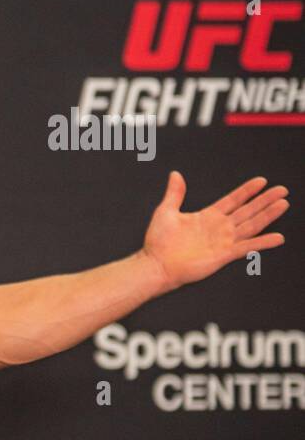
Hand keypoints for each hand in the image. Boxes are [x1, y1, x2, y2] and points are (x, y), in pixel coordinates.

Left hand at [142, 172, 288, 293]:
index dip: (247, 191)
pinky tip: (278, 237)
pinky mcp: (223, 255)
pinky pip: (247, 247)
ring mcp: (223, 242)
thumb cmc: (158, 242)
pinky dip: (262, 242)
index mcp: (207, 217)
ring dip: (268, 215)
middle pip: (247, 211)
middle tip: (282, 190)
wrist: (155, 265)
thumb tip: (175, 174)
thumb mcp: (166, 211)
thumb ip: (175, 193)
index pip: (233, 200)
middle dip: (265, 200)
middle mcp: (219, 228)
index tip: (262, 181)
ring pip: (251, 225)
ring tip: (283, 204)